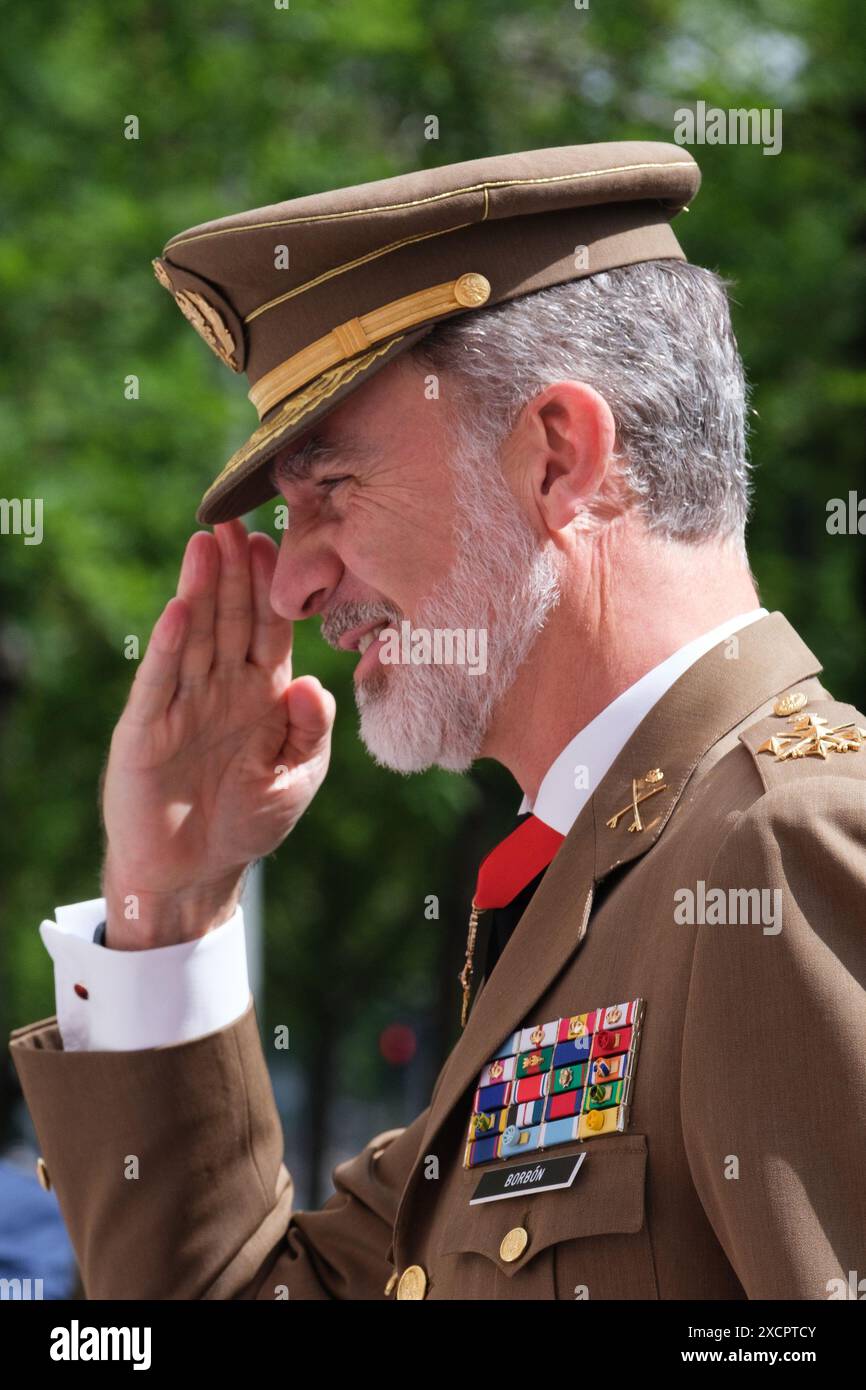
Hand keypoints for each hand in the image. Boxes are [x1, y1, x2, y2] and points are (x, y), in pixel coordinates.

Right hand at [101, 520, 334, 947]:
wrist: (197, 870)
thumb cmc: (249, 820)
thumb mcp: (298, 777)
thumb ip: (312, 731)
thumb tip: (314, 680)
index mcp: (262, 691)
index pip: (269, 626)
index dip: (273, 587)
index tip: (277, 541)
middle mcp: (221, 687)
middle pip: (230, 617)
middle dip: (234, 570)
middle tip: (235, 520)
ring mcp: (183, 704)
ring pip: (195, 637)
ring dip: (201, 591)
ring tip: (205, 545)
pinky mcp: (148, 730)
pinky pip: (161, 683)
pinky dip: (169, 648)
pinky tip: (179, 611)